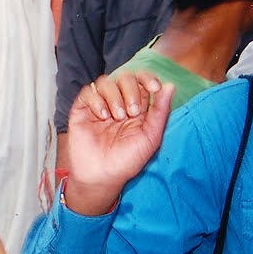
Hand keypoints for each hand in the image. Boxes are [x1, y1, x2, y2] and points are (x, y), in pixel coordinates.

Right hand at [63, 72, 174, 215]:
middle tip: (131, 113)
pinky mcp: (81, 110)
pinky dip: (97, 100)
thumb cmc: (127, 161)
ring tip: (116, 117)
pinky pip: (87, 92)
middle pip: (124, 77)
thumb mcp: (150, 137)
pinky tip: (102, 116)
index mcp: (137, 106)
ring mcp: (99, 105)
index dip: (148, 78)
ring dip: (114, 96)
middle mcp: (118, 102)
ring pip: (105, 82)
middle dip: (131, 91)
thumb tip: (170, 85)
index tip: (155, 88)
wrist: (101, 176)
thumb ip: (160, 112)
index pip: (142, 80)